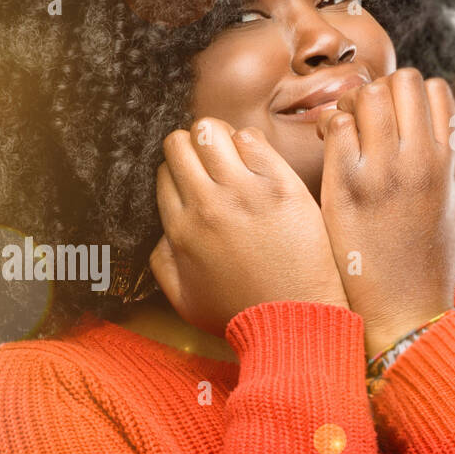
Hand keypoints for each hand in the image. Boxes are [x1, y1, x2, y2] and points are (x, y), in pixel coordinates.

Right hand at [150, 117, 349, 338]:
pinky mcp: (281, 186)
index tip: (195, 179)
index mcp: (180, 230)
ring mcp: (244, 192)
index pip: (164, 171)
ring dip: (219, 138)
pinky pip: (252, 139)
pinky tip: (259, 164)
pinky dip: (250, 143)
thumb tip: (162, 229)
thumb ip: (161, 262)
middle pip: (180, 142)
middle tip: (211, 161)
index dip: (178, 170)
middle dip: (191, 145)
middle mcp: (206, 205)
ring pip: (212, 131)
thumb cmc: (240, 314)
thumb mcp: (182, 300)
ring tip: (234, 157)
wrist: (294, 322)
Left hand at [314, 68, 454, 355]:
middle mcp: (419, 159)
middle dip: (380, 91)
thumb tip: (448, 132)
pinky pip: (334, 126)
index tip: (395, 118)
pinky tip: (328, 147)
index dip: (410, 96)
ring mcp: (381, 172)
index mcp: (449, 160)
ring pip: (365, 95)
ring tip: (345, 129)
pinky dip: (329, 126)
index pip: (434, 89)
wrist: (402, 309)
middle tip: (366, 118)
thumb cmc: (431, 263)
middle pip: (400, 81)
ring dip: (351, 104)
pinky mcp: (344, 188)